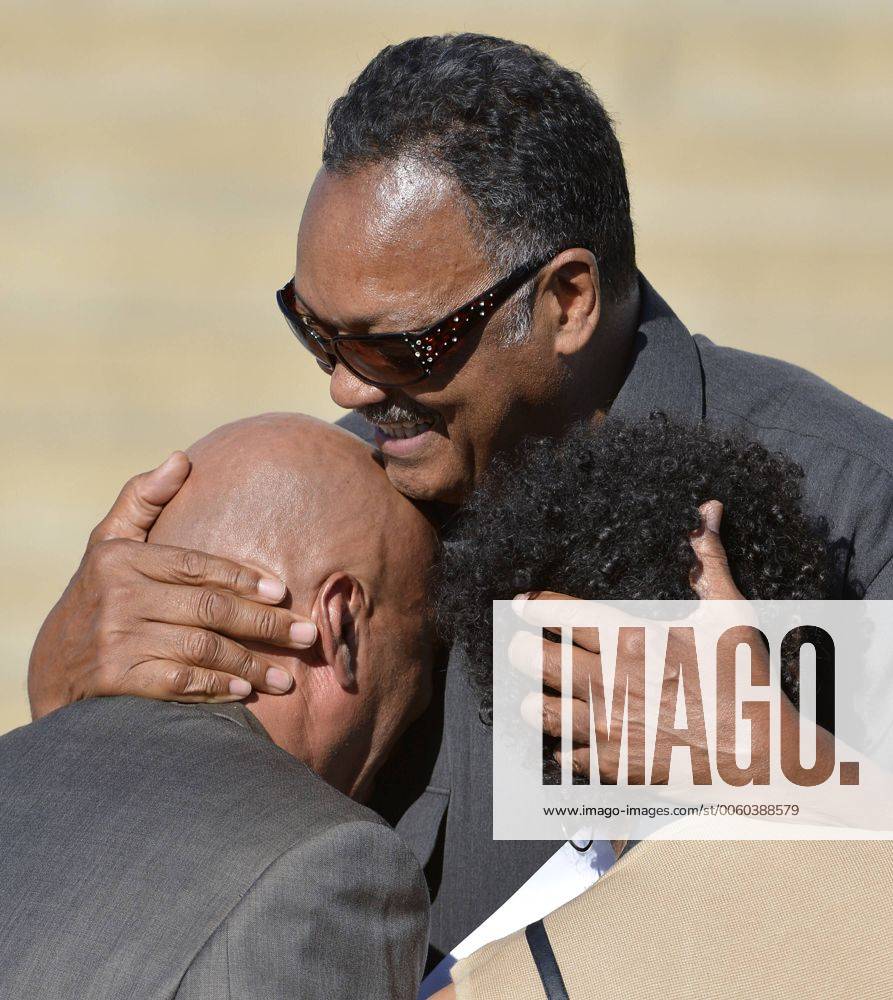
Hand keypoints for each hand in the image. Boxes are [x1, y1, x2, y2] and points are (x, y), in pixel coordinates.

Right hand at [28, 453, 316, 718]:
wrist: (52, 664)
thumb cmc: (97, 593)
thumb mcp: (109, 541)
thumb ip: (143, 499)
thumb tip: (181, 459)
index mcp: (122, 559)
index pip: (195, 565)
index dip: (241, 577)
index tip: (282, 591)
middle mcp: (119, 598)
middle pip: (208, 609)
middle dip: (265, 624)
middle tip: (308, 635)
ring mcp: (117, 641)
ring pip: (200, 649)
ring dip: (249, 664)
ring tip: (287, 676)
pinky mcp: (116, 680)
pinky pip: (177, 684)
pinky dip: (214, 688)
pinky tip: (245, 691)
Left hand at [512, 501, 772, 784]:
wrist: (762, 757)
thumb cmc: (745, 680)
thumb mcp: (728, 613)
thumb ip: (707, 561)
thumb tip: (708, 509)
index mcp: (630, 640)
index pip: (561, 616)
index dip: (533, 607)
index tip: (520, 604)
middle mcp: (608, 681)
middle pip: (535, 660)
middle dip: (521, 650)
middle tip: (521, 647)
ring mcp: (607, 726)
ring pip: (539, 711)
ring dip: (535, 701)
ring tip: (536, 696)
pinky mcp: (613, 766)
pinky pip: (565, 757)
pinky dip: (563, 750)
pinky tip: (568, 742)